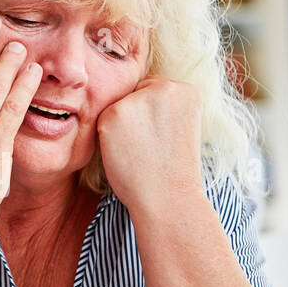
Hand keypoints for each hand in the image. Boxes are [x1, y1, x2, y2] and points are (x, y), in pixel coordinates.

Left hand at [96, 76, 203, 218]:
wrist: (168, 199)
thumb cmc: (172, 170)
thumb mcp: (179, 126)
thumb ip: (162, 106)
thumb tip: (135, 98)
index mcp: (186, 90)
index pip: (153, 90)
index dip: (150, 117)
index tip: (158, 140)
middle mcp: (164, 87)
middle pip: (133, 94)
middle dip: (134, 117)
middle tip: (147, 148)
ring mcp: (138, 98)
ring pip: (117, 107)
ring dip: (119, 127)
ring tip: (138, 152)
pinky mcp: (113, 113)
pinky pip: (101, 121)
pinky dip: (107, 139)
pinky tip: (125, 154)